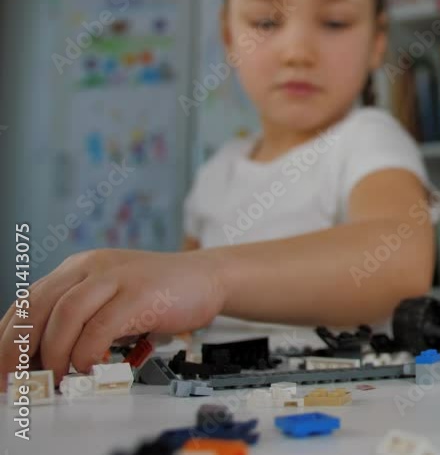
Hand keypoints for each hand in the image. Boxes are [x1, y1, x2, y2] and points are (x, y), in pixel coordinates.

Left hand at [1, 248, 225, 387]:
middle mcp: (92, 267)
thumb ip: (83, 320)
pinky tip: (90, 365)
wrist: (209, 277)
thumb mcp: (112, 300)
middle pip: (38, 306)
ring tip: (57, 376)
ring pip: (65, 314)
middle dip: (18, 348)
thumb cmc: (161, 294)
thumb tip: (47, 360)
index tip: (3, 369)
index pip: (28, 301)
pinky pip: (101, 326)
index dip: (8, 337)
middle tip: (17, 380)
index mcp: (79, 269)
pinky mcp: (140, 293)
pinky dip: (88, 351)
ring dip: (54, 353)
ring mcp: (117, 277)